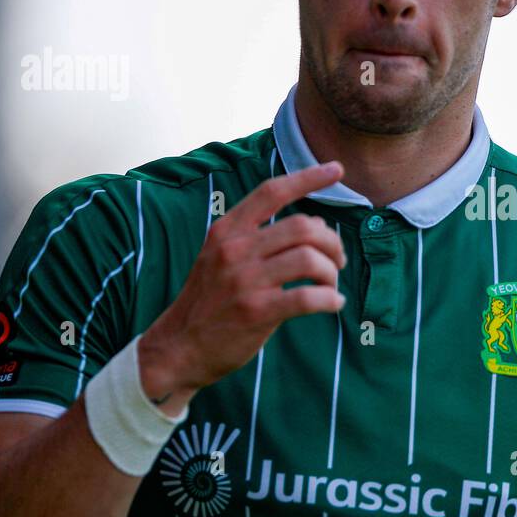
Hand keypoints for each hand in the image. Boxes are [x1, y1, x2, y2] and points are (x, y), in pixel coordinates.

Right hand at [137, 161, 348, 412]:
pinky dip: (330, 299)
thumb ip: (258, 239)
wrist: (178, 347)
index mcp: (227, 230)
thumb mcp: (221, 257)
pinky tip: (333, 304)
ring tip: (331, 284)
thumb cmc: (209, 302)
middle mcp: (234, 249)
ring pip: (309, 259)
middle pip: (303, 226)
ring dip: (331, 272)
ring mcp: (244, 280)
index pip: (272, 191)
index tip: (337, 169)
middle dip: (331, 241)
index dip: (308, 177)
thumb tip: (313, 226)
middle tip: (338, 260)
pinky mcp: (255, 311)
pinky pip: (307, 297)